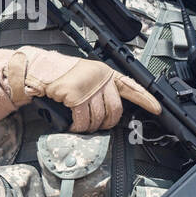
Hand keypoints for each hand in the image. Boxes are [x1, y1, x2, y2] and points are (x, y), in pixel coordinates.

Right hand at [0, 46, 161, 130]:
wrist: (37, 69)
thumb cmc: (60, 76)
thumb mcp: (86, 77)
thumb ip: (100, 88)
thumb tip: (111, 110)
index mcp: (105, 72)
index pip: (131, 86)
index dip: (146, 99)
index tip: (158, 109)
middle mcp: (99, 77)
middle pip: (115, 110)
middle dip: (107, 123)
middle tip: (96, 126)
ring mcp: (88, 86)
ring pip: (98, 118)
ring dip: (89, 127)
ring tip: (80, 124)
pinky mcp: (74, 95)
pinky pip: (82, 119)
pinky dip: (77, 127)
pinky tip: (72, 124)